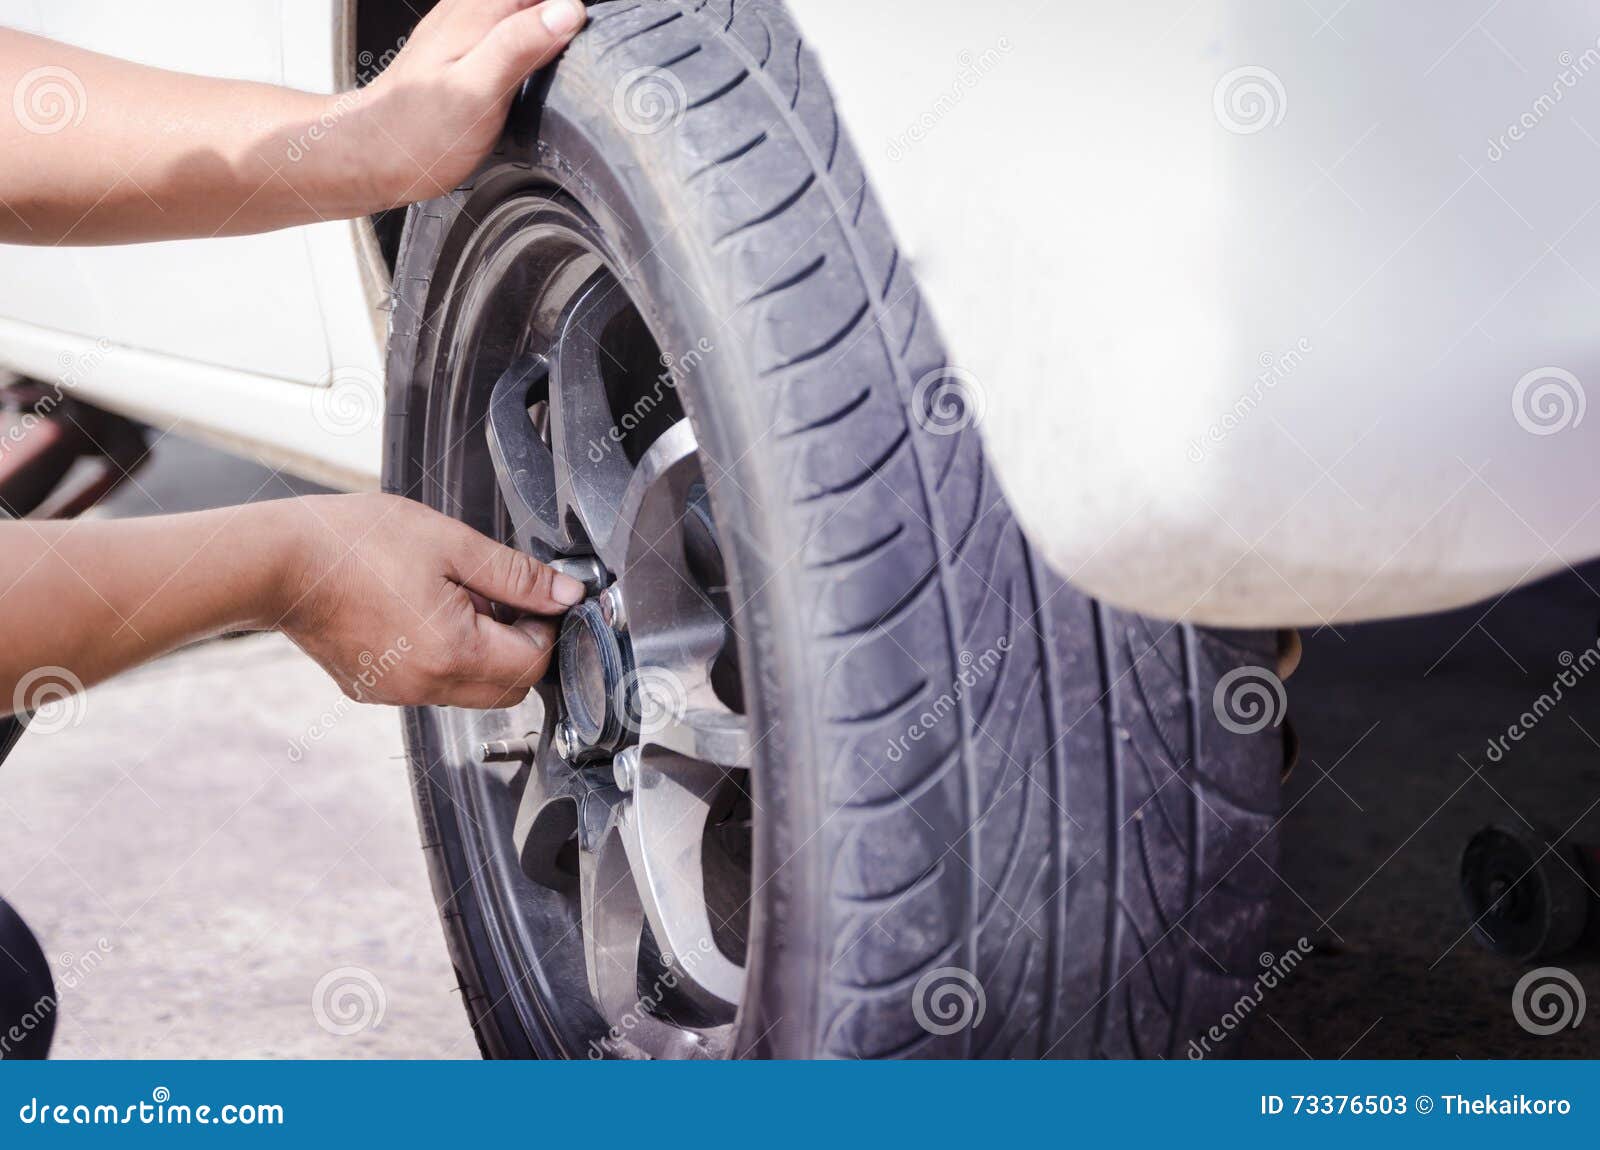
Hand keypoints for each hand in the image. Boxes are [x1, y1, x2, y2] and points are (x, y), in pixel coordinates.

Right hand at [275, 494, 585, 708]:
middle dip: (519, 646)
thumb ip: (517, 575)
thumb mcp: (452, 543)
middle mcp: (428, 687)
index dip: (546, 627)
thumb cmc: (355, 544)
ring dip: (483, 652)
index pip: (535, 664)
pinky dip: (445, 658)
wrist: (279, 562)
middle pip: (510, 688)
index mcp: (454, 653)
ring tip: (452, 598)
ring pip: (472, 690)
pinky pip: (433, 686)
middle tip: (497, 597)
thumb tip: (566, 594)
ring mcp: (399, 694)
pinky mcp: (376, 691)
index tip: (534, 596)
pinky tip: (421, 614)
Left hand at [357, 0, 588, 205]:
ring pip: (518, 13)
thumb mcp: (479, 91)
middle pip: (532, 1)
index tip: (589, 41)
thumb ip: (521, 46)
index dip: (569, 13)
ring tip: (561, 62)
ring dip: (543, 32)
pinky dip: (524, 46)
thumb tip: (568, 12)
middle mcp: (467, 11)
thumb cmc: (418, 133)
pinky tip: (530, 73)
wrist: (372, 155)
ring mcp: (460, 30)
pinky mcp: (458, 53)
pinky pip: (503, 33)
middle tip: (578, 59)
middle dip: (559, 21)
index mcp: (478, 12)